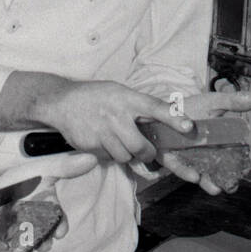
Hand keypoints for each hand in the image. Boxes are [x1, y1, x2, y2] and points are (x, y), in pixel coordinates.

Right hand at [41, 79, 192, 164]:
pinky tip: (102, 141)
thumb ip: (139, 107)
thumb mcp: (120, 93)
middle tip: (146, 152)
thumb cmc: (98, 97)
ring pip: (125, 157)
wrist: (62, 102)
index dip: (173, 118)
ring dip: (126, 154)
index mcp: (128, 99)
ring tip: (117, 141)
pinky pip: (108, 159)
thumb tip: (166, 122)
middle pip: (140, 147)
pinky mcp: (90, 145)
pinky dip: (109, 154)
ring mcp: (102, 132)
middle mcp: (116, 115)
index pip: (155, 108)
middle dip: (146, 154)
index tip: (188, 127)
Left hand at [159, 89, 250, 195]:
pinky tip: (195, 176)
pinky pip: (180, 168)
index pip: (235, 156)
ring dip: (208, 182)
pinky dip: (186, 173)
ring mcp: (189, 157)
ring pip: (202, 173)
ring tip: (215, 188)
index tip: (246, 169)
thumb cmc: (191, 107)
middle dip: (227, 179)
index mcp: (220, 140)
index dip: (242, 164)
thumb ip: (232, 102)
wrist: (163, 108)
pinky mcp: (172, 159)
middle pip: (219, 169)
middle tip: (232, 185)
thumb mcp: (213, 102)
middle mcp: (206, 152)